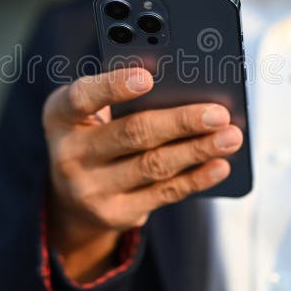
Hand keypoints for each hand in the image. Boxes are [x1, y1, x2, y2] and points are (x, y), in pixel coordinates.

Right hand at [42, 67, 242, 281]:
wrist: (72, 196)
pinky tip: (219, 165)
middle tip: (218, 112)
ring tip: (230, 136)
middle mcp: (69, 154)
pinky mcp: (115, 213)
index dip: (114, 86)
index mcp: (60, 115)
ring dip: (198, 149)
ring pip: (154, 165)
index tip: (149, 77)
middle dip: (180, 121)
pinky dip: (196, 177)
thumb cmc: (94, 134)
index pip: (82, 97)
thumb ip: (121, 95)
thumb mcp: (90, 111)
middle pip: (132, 133)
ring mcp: (90, 188)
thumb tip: (184, 85)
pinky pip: (163, 193)